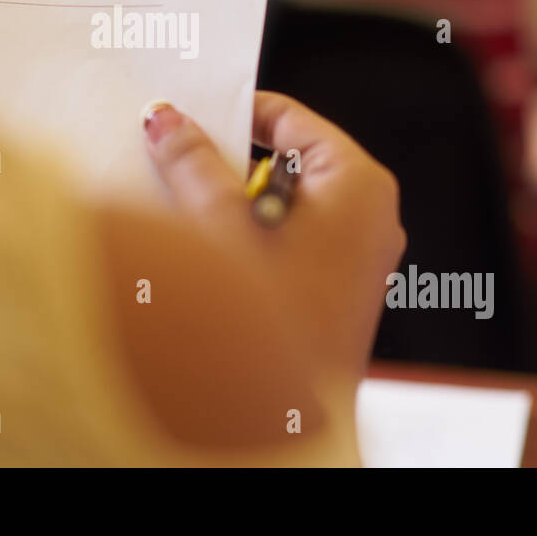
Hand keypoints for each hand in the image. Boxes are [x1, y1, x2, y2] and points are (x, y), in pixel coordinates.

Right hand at [142, 92, 404, 376]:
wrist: (289, 423)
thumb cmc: (272, 325)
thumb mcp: (221, 226)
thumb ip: (192, 164)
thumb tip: (167, 120)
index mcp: (358, 184)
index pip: (290, 119)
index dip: (235, 112)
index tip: (187, 113)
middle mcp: (368, 215)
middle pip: (285, 162)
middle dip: (226, 165)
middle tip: (173, 162)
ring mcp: (357, 257)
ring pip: (282, 205)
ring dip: (232, 207)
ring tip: (187, 216)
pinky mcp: (337, 292)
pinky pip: (289, 241)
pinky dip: (249, 238)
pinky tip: (209, 254)